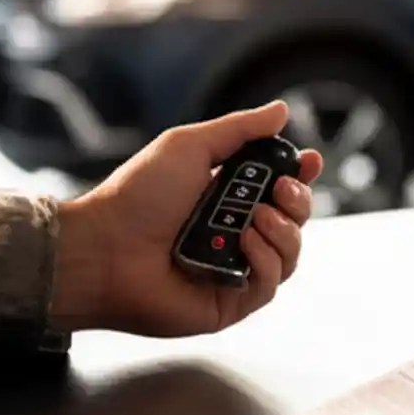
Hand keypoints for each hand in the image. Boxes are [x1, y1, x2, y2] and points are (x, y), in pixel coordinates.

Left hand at [50, 101, 324, 336]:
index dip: (301, 177)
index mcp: (227, 198)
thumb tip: (281, 111)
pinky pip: (270, 284)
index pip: (280, 189)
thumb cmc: (137, 195)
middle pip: (294, 221)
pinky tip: (243, 243)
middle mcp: (236, 235)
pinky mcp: (230, 303)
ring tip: (255, 219)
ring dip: (284, 232)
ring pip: (290, 255)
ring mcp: (234, 270)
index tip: (310, 162)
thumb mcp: (190, 146)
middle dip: (299, 202)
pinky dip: (265, 261)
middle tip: (280, 190)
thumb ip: (240, 129)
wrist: (103, 247)